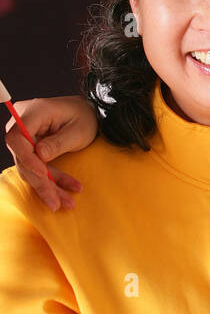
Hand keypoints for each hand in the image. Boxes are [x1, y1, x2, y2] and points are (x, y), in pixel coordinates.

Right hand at [4, 95, 96, 209]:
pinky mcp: (29, 148)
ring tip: (66, 202)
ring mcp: (24, 136)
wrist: (88, 113)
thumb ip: (58, 142)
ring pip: (28, 167)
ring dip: (47, 186)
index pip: (17, 138)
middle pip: (22, 157)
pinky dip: (49, 181)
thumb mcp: (78, 130)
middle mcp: (22, 123)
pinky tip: (64, 194)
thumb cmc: (85, 117)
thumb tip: (40, 155)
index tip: (42, 173)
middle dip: (41, 181)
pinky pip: (34, 167)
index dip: (27, 158)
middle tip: (57, 201)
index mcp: (33, 112)